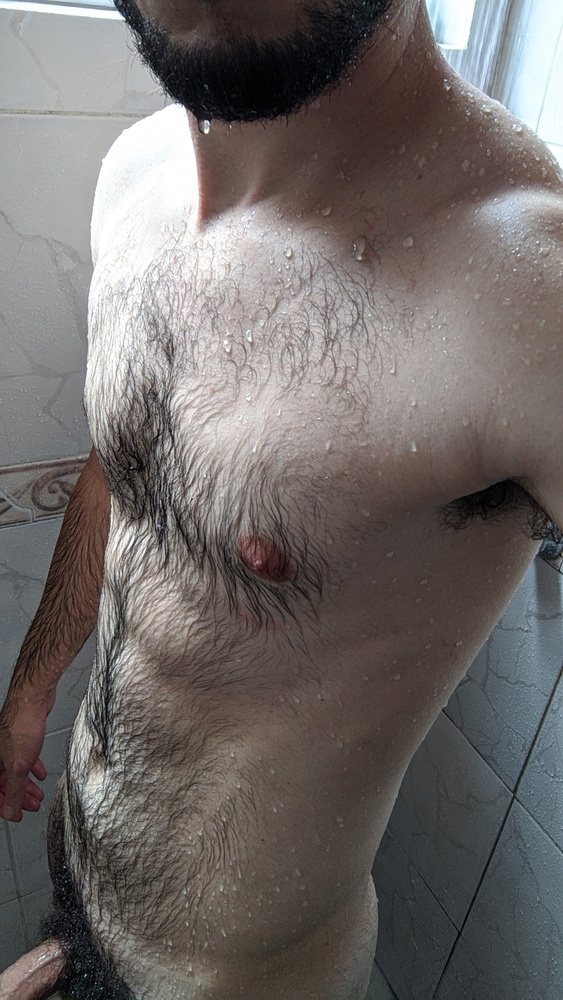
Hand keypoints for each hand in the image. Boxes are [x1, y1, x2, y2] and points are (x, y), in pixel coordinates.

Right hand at [0, 686, 53, 821]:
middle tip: (31, 806)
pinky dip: (32, 767)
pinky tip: (40, 773)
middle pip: (5, 782)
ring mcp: (8, 745)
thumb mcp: (18, 765)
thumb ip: (14, 790)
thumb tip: (9, 811)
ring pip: (15, 770)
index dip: (6, 806)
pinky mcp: (21, 737)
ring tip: (38, 794)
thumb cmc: (22, 724)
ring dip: (27, 784)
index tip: (17, 815)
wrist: (33, 699)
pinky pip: (24, 758)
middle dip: (19, 796)